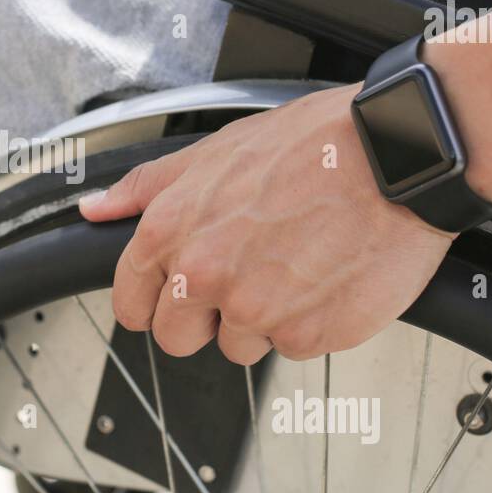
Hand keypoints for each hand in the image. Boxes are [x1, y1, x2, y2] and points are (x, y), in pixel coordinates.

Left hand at [79, 85, 453, 363]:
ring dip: (263, 319)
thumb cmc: (313, 144)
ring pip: (240, 345)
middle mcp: (206, 276)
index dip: (152, 302)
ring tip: (296, 264)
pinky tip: (327, 276)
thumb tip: (95, 209)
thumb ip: (146, 188)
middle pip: (177, 338)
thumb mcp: (213, 150)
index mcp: (172, 231)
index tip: (171, 298)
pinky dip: (311, 322)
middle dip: (203, 318)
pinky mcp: (309, 335)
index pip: (132, 304)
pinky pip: (296, 347)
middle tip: (245, 278)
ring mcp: (257, 312)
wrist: (396, 153)